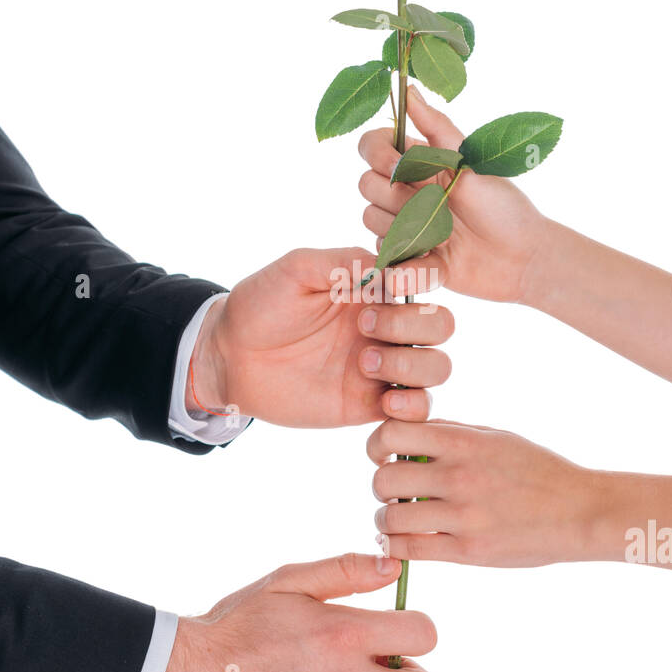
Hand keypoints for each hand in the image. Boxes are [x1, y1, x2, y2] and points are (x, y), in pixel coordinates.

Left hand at [190, 245, 453, 426]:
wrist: (231, 357)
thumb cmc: (261, 305)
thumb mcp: (296, 268)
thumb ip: (341, 261)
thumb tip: (388, 266)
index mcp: (374, 289)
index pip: (425, 281)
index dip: (422, 281)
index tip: (393, 285)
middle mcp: (386, 327)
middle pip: (441, 325)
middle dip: (412, 325)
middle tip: (363, 327)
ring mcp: (381, 367)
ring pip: (437, 368)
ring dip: (412, 365)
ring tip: (364, 365)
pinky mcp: (369, 404)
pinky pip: (416, 410)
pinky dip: (413, 408)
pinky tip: (384, 402)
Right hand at [359, 85, 548, 303]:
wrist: (520, 259)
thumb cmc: (502, 207)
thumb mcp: (470, 162)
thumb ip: (436, 127)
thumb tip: (408, 88)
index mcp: (420, 161)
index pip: (372, 145)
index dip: (378, 154)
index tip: (399, 167)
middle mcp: (407, 189)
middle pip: (366, 183)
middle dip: (399, 195)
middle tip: (438, 205)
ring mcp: (405, 222)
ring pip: (370, 218)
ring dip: (405, 225)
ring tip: (443, 233)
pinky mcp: (407, 255)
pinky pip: (384, 251)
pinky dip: (408, 255)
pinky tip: (439, 256)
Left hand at [367, 418, 601, 566]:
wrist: (580, 511)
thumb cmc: (537, 470)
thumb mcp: (496, 437)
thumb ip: (451, 433)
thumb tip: (405, 434)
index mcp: (464, 442)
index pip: (391, 433)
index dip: (378, 445)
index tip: (385, 455)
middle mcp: (459, 475)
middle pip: (383, 479)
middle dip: (382, 486)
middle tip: (394, 492)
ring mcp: (463, 516)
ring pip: (390, 518)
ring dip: (386, 519)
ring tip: (399, 519)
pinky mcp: (468, 551)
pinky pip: (409, 549)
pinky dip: (396, 546)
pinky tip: (403, 542)